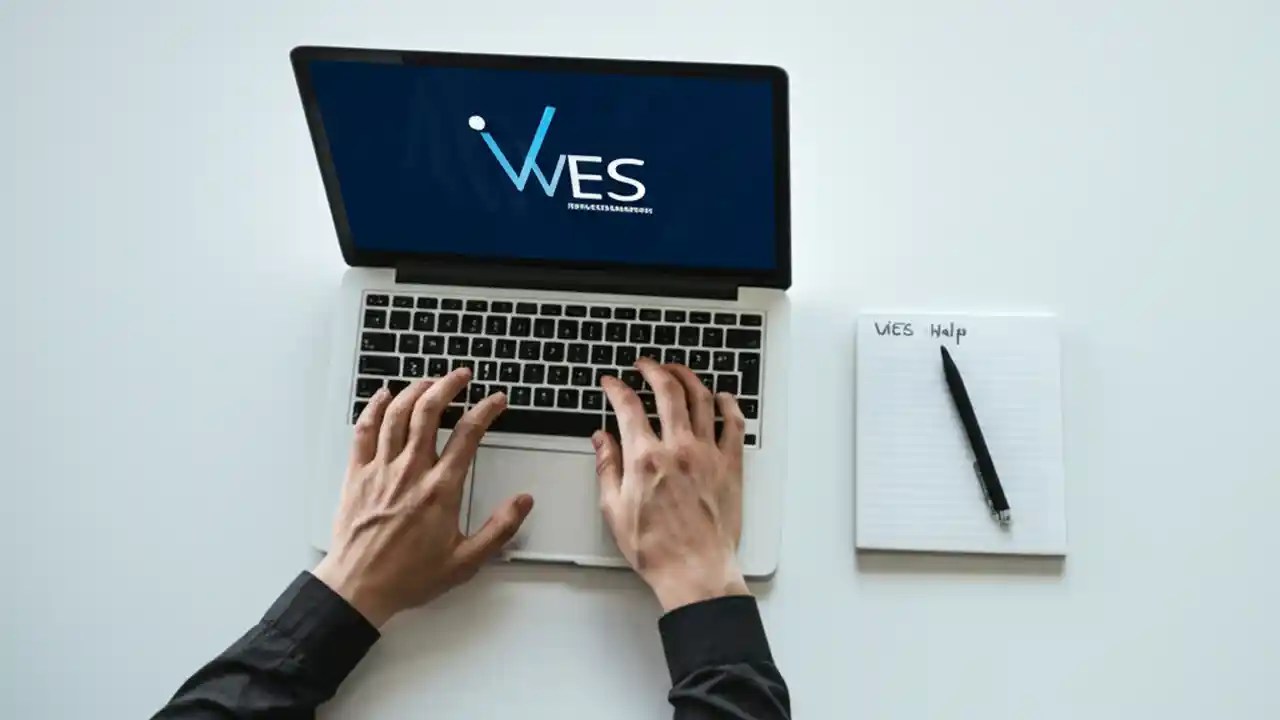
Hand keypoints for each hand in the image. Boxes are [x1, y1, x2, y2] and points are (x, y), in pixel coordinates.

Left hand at [313, 369, 532, 626]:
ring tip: (430, 380)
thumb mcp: (466, 561)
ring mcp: (381, 469)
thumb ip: (499, 529)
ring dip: (416, 389)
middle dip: (449, 385)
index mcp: (440, 490)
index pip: (468, 434)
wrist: (358, 587)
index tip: (496, 400)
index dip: (486, 410)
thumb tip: (524, 502)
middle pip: (430, 411)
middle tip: (461, 375)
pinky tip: (385, 395)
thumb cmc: (408, 577)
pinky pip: (364, 430)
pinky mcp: (357, 474)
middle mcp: (410, 471)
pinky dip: (375, 407)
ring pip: (398, 414)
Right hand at [593, 358, 748, 611]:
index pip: (628, 406)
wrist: (695, 571)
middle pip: (667, 390)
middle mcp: (677, 449)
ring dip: (687, 377)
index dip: (616, 388)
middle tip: (644, 364)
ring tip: (676, 371)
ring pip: (701, 399)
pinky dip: (727, 404)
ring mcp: (707, 454)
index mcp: (644, 458)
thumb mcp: (614, 510)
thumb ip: (607, 468)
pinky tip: (720, 396)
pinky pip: (733, 424)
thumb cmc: (656, 549)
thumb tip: (601, 439)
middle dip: (653, 369)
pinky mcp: (730, 465)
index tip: (611, 382)